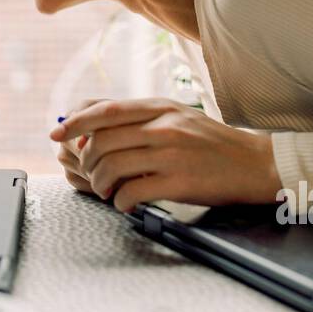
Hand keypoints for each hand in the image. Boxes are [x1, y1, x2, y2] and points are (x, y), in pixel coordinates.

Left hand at [49, 97, 281, 213]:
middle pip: (103, 141)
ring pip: (112, 167)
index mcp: (161, 107)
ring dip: (100, 184)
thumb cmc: (212, 144)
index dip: (75, 121)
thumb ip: (142, 118)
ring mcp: (171, 154)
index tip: (56, 133)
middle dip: (87, 161)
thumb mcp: (178, 117)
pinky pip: (132, 192)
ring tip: (108, 191)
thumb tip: (96, 127)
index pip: (106, 110)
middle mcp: (163, 127)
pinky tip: (127, 203)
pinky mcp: (178, 182)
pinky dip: (120, 202)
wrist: (256, 164)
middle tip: (91, 174)